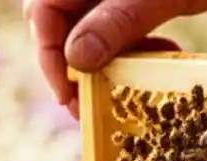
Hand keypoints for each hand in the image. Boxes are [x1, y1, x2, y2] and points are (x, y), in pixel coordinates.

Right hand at [24, 0, 206, 118]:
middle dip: (78, 64)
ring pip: (90, 28)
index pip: (42, 13)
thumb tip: (77, 60)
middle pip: (60, 23)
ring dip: (111, 58)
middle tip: (96, 102)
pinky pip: (119, 25)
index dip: (50, 57)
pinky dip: (135, 44)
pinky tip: (163, 49)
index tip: (70, 97)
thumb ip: (118, 20)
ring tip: (139, 73)